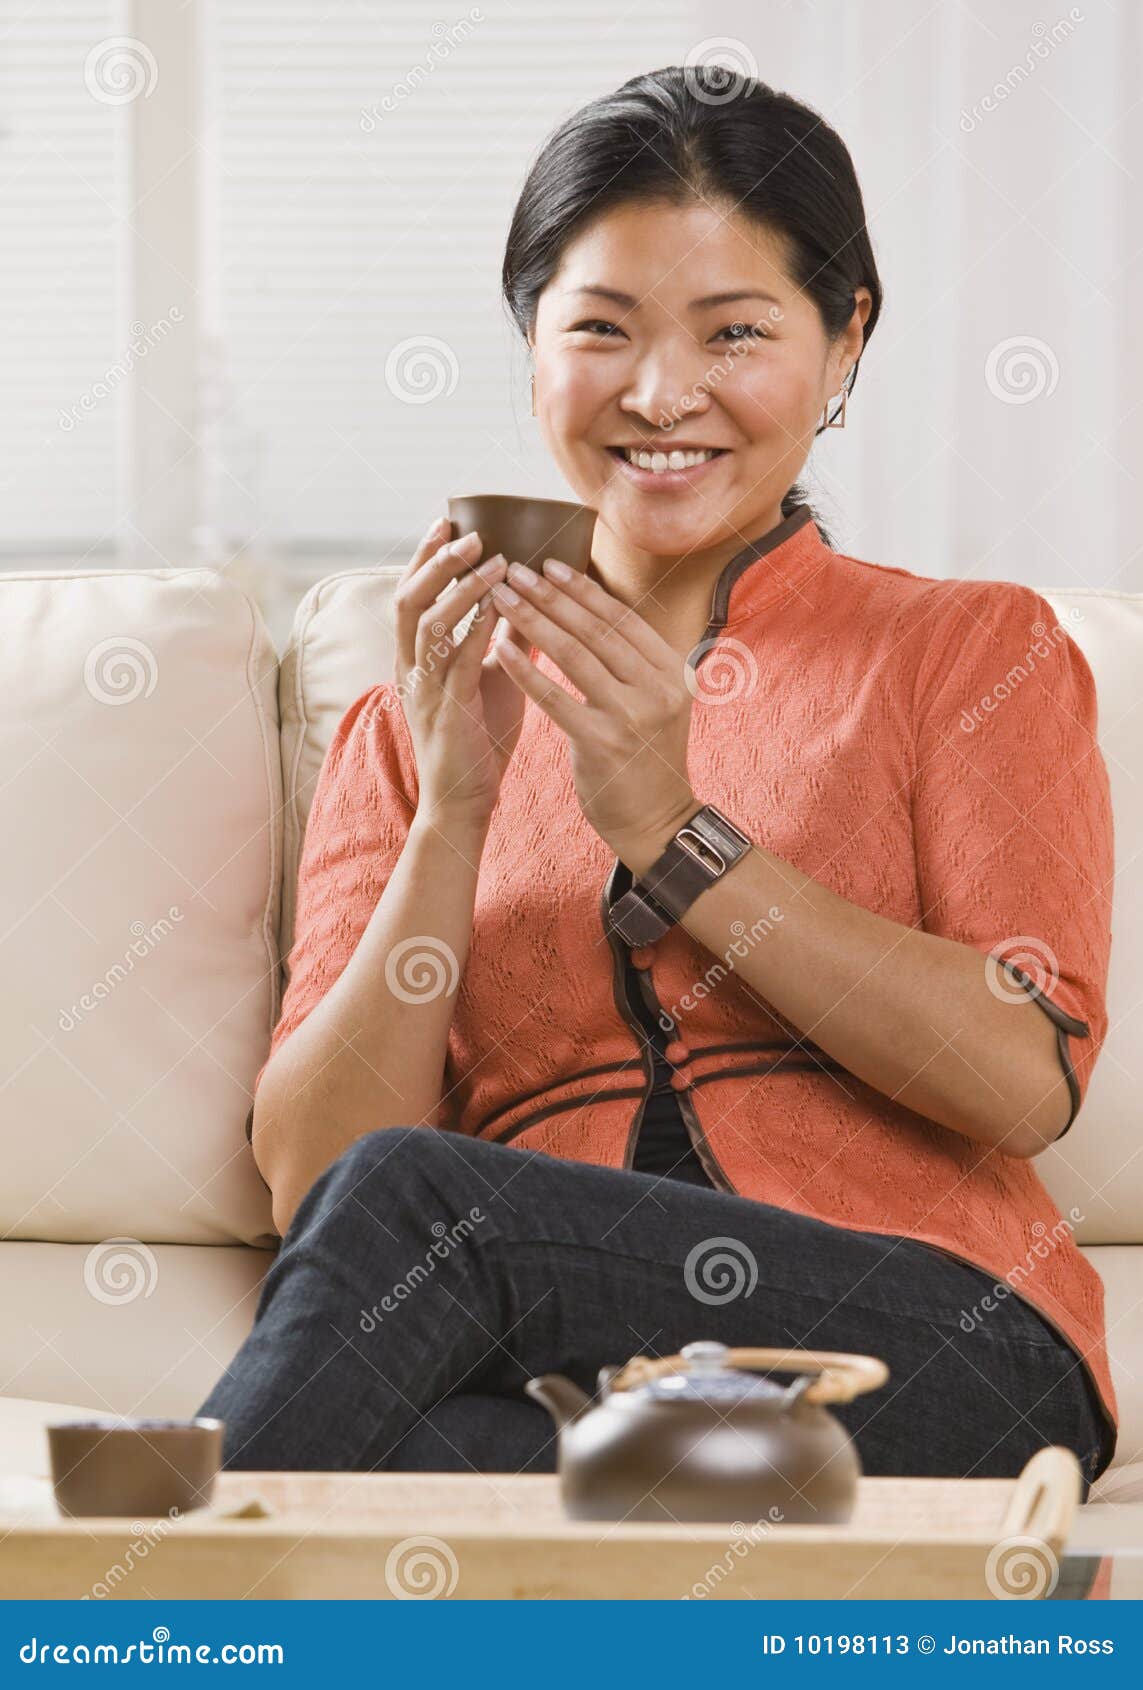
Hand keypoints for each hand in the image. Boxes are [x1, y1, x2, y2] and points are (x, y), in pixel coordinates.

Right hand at [393, 517, 526, 824]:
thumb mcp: (495, 677)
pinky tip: (498, 606)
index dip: (424, 555)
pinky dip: (475, 628)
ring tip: (494, 561)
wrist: (465, 801)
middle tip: (470, 532)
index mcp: (416, 657)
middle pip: (408, 597)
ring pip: (427, 622)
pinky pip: (455, 660)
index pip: (411, 593)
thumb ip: (505, 637)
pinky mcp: (446, 710)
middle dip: (436, 560)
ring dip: (460, 587)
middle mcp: (411, 667)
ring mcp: (424, 688)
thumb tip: (530, 594)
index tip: (445, 520)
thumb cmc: (481, 739)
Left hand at [487, 557, 700, 867]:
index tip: (548, 564)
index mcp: (671, 671)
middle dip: (550, 595)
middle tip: (514, 570)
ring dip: (533, 621)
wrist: (656, 822)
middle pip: (596, 629)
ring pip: (574, 655)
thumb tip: (596, 613)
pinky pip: (555, 697)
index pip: (621, 617)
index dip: (582, 589)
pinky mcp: (602, 743)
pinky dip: (525, 670)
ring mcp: (632, 715)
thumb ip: (634, 663)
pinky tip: (499, 648)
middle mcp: (657, 688)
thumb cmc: (645, 759)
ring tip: (501, 597)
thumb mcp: (656, 703)